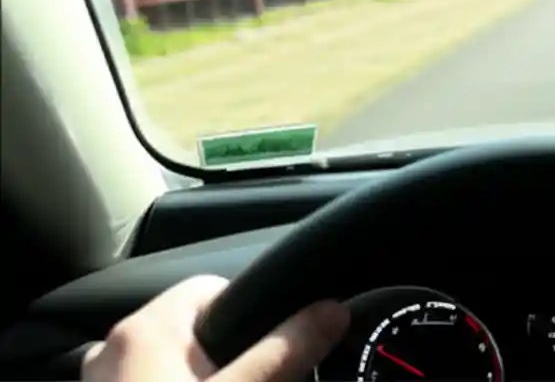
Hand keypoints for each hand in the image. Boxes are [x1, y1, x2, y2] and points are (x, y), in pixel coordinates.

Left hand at [82, 275, 348, 381]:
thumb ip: (285, 351)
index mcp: (146, 328)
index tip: (269, 352)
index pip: (212, 290)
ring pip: (172, 364)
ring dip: (203, 379)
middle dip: (227, 355)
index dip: (251, 316)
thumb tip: (332, 311)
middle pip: (193, 331)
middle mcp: (114, 350)